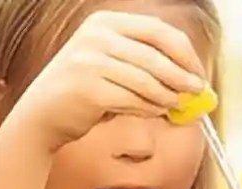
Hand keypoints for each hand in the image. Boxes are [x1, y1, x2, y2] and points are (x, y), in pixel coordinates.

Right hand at [12, 10, 207, 152]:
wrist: (43, 113)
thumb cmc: (85, 90)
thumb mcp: (114, 65)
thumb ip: (148, 66)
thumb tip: (192, 81)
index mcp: (105, 22)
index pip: (158, 30)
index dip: (185, 53)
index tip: (199, 73)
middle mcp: (96, 36)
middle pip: (155, 55)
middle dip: (182, 76)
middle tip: (197, 93)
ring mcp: (89, 61)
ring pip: (146, 80)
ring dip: (167, 97)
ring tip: (175, 107)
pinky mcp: (87, 89)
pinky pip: (132, 100)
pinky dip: (149, 108)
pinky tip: (155, 112)